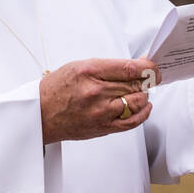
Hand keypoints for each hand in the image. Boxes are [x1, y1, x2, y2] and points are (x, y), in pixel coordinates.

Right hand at [40, 57, 161, 144]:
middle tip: (143, 78)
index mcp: (89, 71)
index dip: (149, 67)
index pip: (130, 68)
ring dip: (143, 95)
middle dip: (144, 80)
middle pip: (136, 84)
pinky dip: (143, 112)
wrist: (40, 114)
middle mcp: (96, 91)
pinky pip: (133, 121)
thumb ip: (108, 66)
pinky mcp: (104, 126)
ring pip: (138, 101)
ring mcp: (101, 111)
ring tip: (138, 91)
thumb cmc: (56, 89)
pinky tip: (143, 106)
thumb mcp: (78, 67)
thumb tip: (138, 65)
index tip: (153, 67)